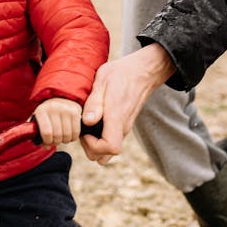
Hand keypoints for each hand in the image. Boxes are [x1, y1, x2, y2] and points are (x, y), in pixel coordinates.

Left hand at [33, 98, 81, 146]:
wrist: (59, 99)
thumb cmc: (48, 115)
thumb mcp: (39, 121)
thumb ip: (38, 135)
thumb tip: (46, 146)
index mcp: (41, 111)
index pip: (46, 133)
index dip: (48, 141)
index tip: (48, 142)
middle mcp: (53, 107)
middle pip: (57, 135)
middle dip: (56, 142)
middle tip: (56, 141)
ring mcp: (65, 108)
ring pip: (67, 135)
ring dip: (65, 140)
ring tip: (62, 138)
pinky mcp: (76, 111)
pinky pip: (76, 131)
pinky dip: (73, 137)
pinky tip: (70, 135)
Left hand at [79, 43, 175, 164]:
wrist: (143, 71)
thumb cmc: (121, 73)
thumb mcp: (103, 81)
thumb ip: (94, 102)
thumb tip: (88, 122)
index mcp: (117, 117)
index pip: (111, 147)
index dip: (94, 146)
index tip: (85, 132)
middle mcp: (123, 127)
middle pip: (107, 155)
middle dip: (90, 148)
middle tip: (83, 130)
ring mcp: (125, 127)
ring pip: (109, 151)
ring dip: (96, 146)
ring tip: (88, 127)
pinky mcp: (124, 125)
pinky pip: (112, 141)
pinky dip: (101, 139)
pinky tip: (95, 122)